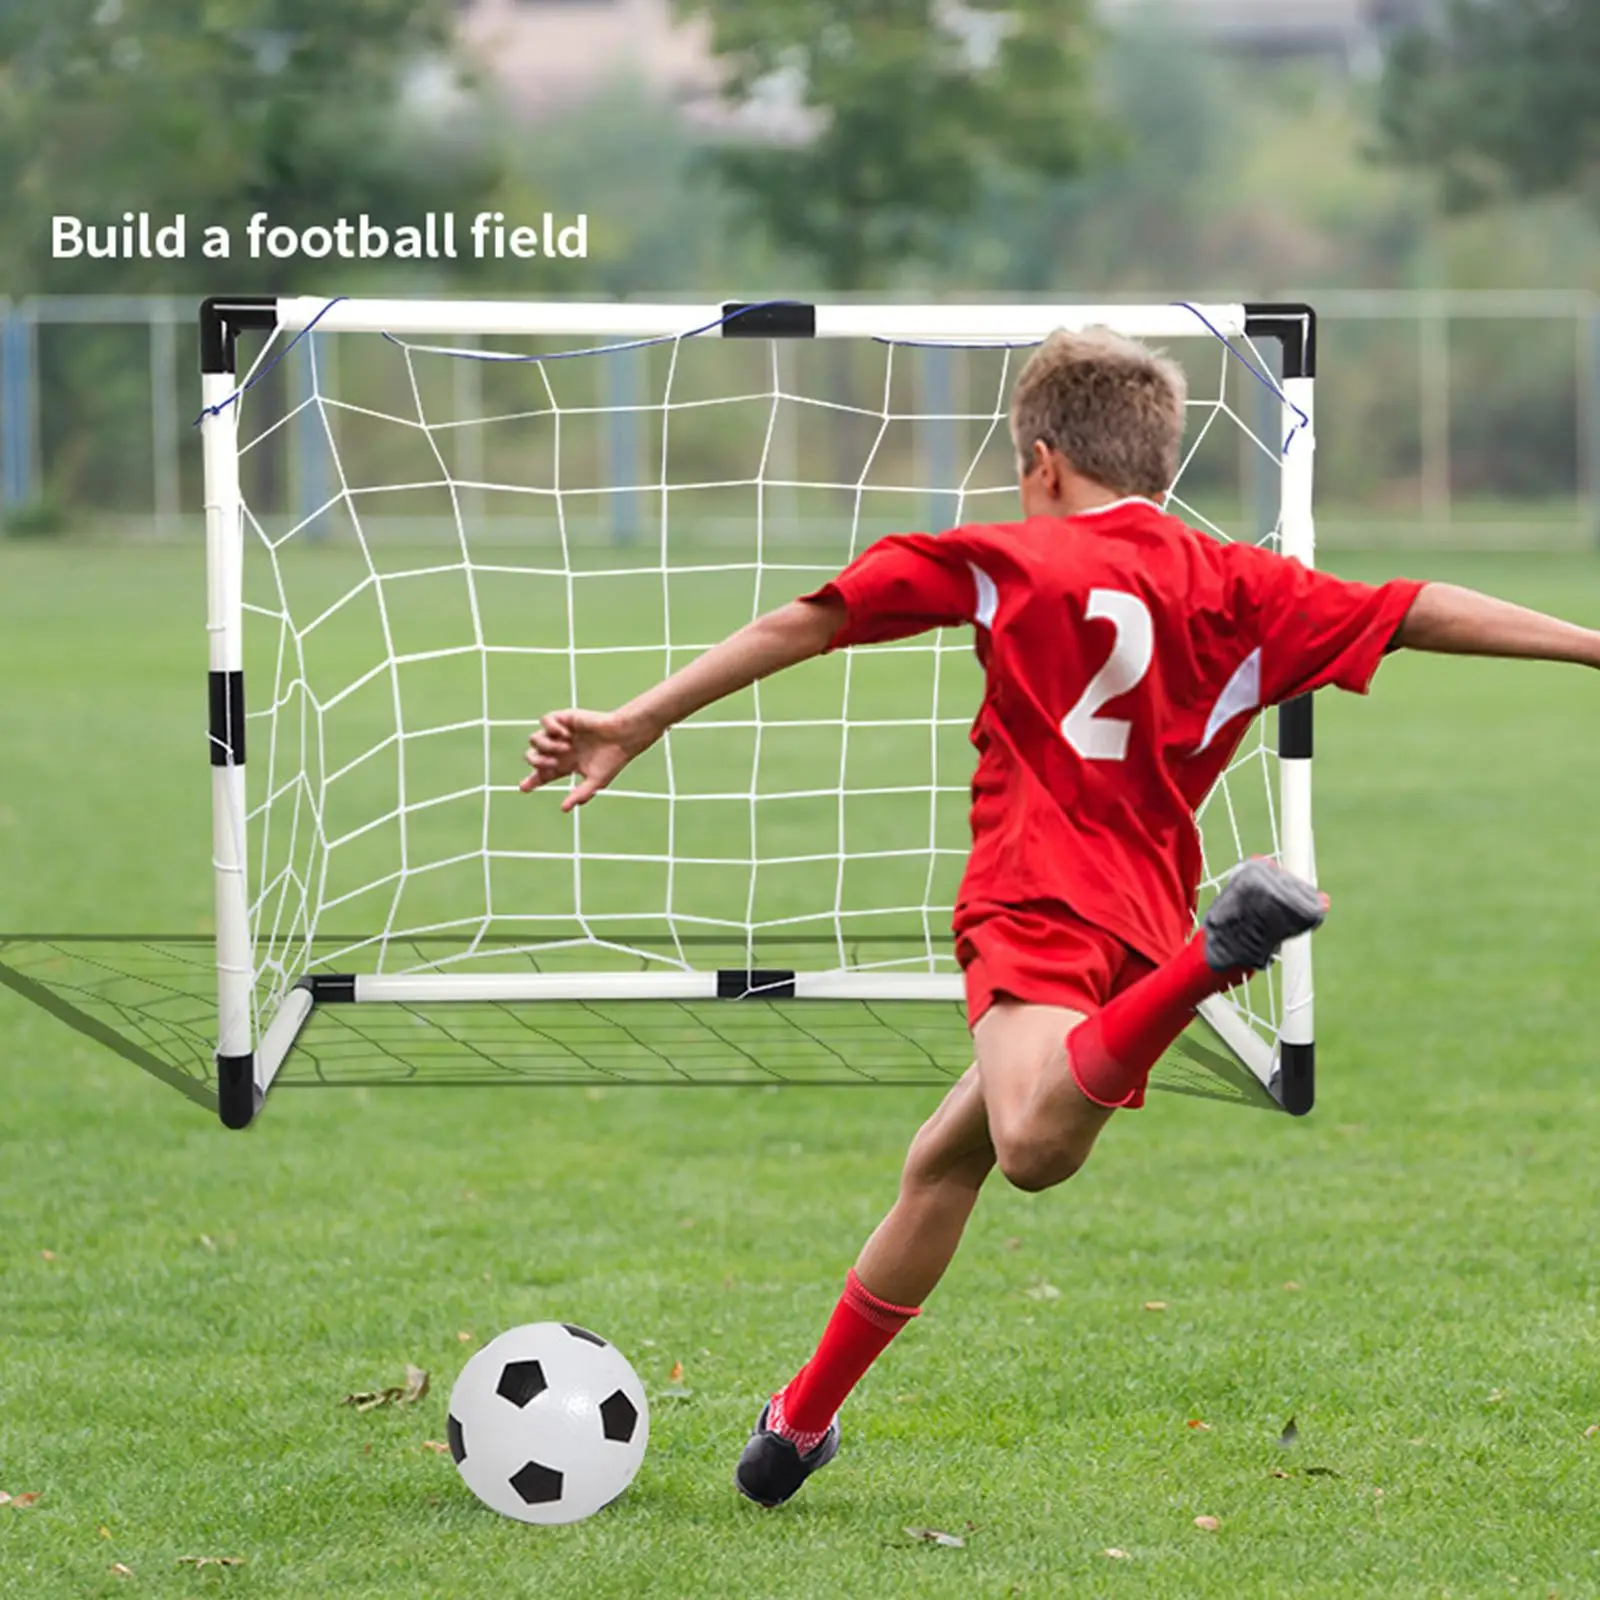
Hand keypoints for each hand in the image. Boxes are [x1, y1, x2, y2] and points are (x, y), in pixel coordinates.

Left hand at [519, 709, 651, 810]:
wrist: (622, 736)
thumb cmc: (613, 760)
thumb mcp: (596, 782)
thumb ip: (579, 795)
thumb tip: (564, 809)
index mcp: (566, 764)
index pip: (543, 773)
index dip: (532, 781)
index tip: (523, 788)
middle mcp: (560, 749)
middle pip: (532, 756)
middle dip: (537, 762)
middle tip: (553, 763)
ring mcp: (561, 733)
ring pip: (535, 739)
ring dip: (546, 746)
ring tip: (565, 747)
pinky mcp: (565, 718)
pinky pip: (545, 720)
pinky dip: (550, 727)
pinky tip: (564, 733)